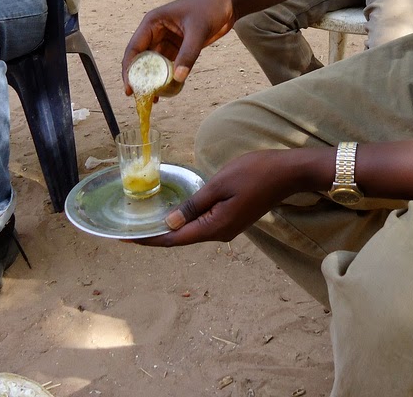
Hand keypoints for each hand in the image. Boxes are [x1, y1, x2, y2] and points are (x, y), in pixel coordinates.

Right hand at [122, 0, 235, 91]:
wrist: (229, 3)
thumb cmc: (210, 7)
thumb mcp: (198, 30)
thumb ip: (188, 54)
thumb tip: (178, 79)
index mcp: (153, 23)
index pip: (133, 49)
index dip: (128, 70)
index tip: (129, 89)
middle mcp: (156, 32)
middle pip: (141, 60)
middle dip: (140, 79)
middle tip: (141, 98)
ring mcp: (167, 40)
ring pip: (155, 65)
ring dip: (154, 81)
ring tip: (154, 99)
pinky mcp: (179, 47)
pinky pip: (169, 65)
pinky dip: (168, 78)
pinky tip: (169, 91)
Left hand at [133, 151, 296, 246]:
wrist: (287, 173)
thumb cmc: (254, 173)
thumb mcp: (219, 184)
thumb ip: (193, 205)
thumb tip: (168, 223)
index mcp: (215, 227)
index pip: (174, 239)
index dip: (148, 240)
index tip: (125, 238)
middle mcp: (220, 233)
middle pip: (181, 239)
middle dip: (155, 236)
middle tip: (129, 228)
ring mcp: (227, 228)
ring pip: (191, 232)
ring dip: (170, 229)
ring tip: (146, 221)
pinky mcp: (232, 219)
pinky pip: (202, 225)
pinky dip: (185, 222)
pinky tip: (175, 213)